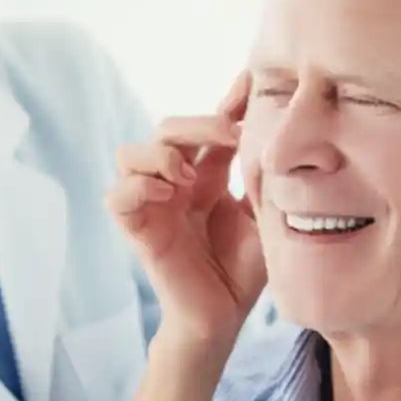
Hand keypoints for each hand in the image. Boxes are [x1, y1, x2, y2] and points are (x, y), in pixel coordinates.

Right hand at [106, 73, 265, 343]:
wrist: (224, 317)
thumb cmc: (244, 269)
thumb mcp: (262, 213)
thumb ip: (262, 174)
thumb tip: (283, 129)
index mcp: (206, 174)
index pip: (208, 126)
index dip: (226, 103)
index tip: (250, 83)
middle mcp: (174, 181)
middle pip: (168, 128)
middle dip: (198, 124)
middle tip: (231, 136)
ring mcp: (152, 203)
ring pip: (131, 152)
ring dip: (160, 153)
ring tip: (189, 174)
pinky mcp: (136, 228)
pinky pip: (117, 195)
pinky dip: (138, 186)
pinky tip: (169, 193)